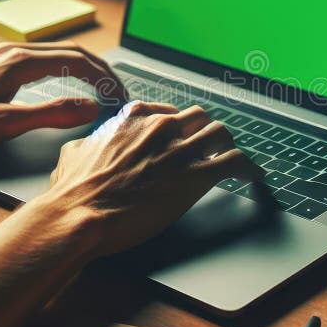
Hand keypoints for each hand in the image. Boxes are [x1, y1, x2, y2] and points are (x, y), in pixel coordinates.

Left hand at [0, 41, 126, 149]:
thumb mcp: (6, 123)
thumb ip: (51, 113)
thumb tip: (90, 106)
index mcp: (20, 61)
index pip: (77, 60)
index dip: (104, 76)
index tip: (119, 94)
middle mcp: (15, 52)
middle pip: (71, 52)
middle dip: (100, 70)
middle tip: (118, 91)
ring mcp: (5, 56)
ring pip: (58, 53)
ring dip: (84, 67)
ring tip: (101, 86)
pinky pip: (43, 59)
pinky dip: (66, 69)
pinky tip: (67, 83)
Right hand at [35, 100, 263, 257]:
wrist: (80, 215)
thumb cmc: (73, 190)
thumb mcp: (73, 153)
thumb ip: (88, 142)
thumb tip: (86, 145)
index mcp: (134, 117)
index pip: (168, 112)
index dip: (178, 127)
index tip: (182, 136)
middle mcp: (161, 127)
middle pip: (199, 118)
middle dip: (205, 132)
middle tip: (209, 148)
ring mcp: (180, 150)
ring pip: (221, 133)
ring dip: (228, 145)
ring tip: (233, 158)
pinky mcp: (196, 176)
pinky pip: (236, 161)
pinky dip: (248, 167)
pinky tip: (253, 175)